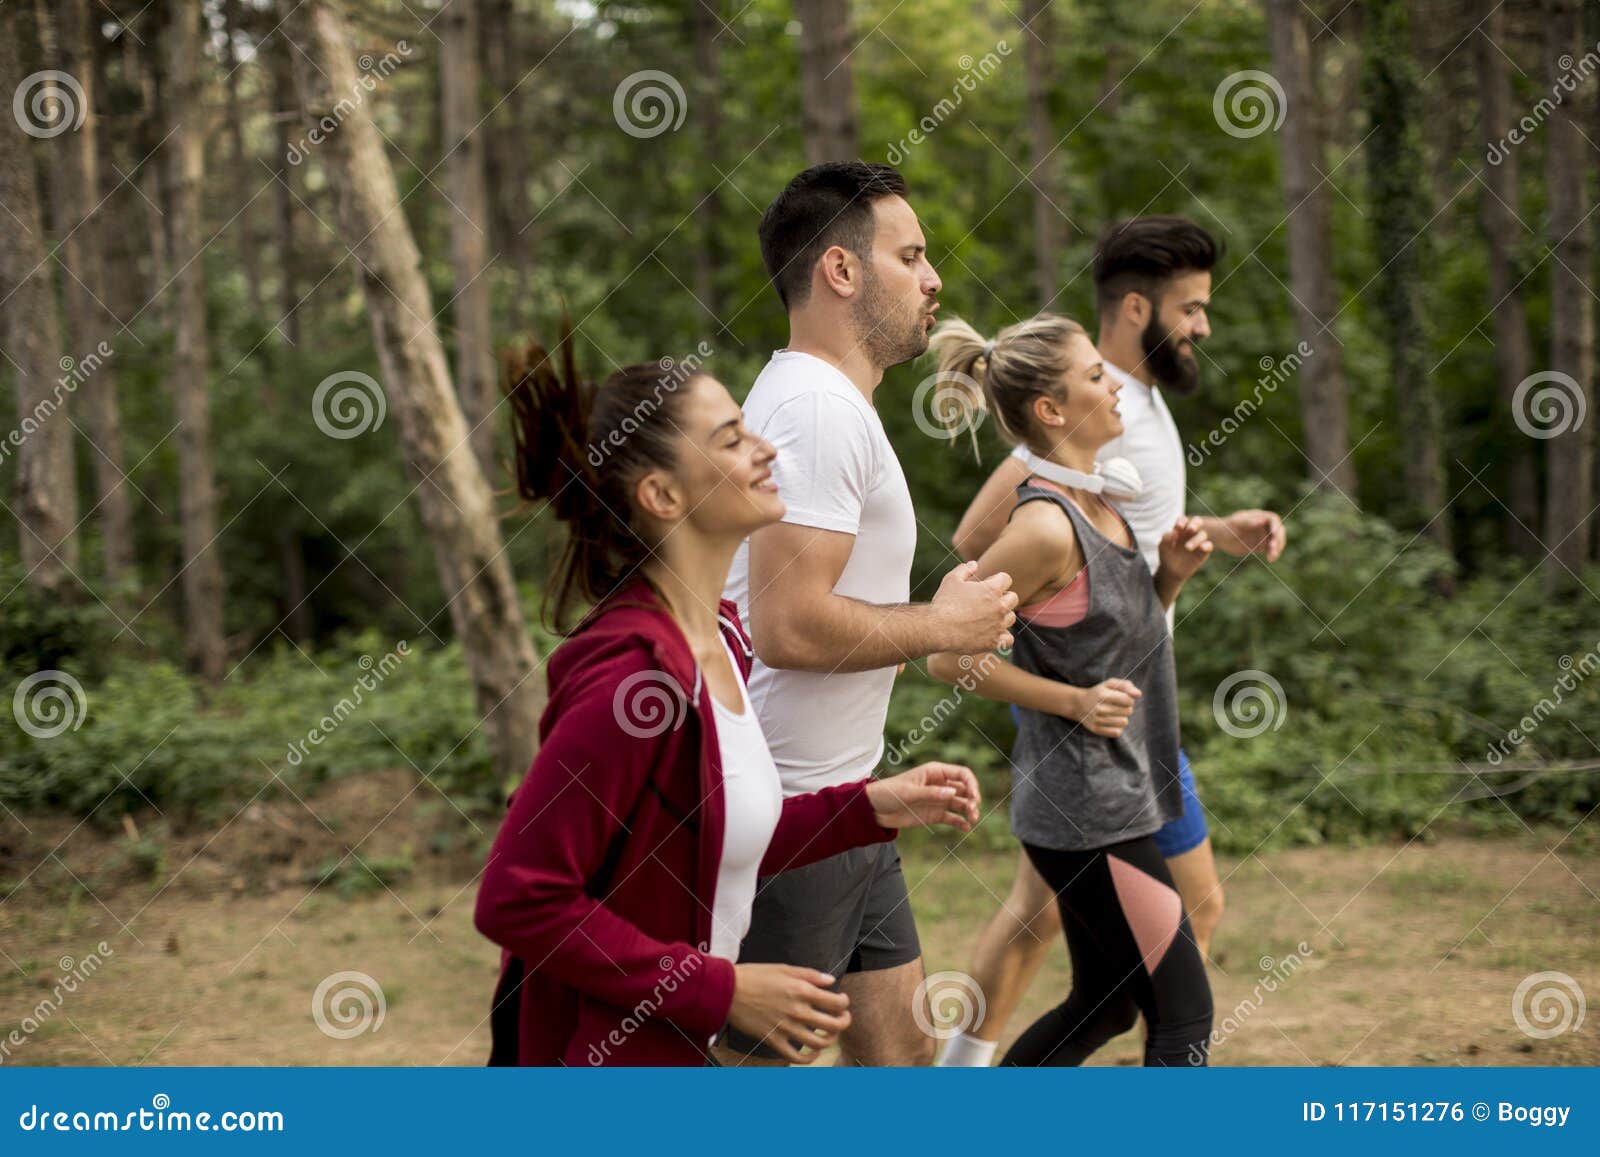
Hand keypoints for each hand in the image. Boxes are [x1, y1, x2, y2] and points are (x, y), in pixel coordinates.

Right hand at [727, 964, 850, 1064]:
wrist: (727, 990)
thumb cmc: (756, 976)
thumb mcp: (785, 968)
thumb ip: (810, 975)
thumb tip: (831, 980)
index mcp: (801, 991)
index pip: (836, 1003)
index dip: (845, 1003)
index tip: (842, 1001)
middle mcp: (797, 1011)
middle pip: (833, 1025)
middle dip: (844, 1022)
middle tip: (843, 1018)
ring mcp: (785, 1028)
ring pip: (819, 1043)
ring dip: (830, 1039)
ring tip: (829, 1034)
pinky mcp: (773, 1040)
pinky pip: (797, 1057)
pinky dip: (809, 1057)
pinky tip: (812, 1051)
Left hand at [865, 761, 981, 831]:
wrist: (875, 810)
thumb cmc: (890, 793)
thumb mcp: (909, 792)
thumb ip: (930, 793)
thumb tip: (953, 794)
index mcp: (935, 772)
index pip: (962, 774)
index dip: (972, 784)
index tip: (974, 797)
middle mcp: (940, 785)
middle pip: (965, 789)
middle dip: (973, 799)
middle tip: (973, 811)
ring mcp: (938, 800)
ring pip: (961, 804)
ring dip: (969, 811)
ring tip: (972, 820)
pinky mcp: (935, 814)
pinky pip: (952, 818)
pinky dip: (960, 822)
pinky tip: (966, 828)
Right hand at [932, 561, 1016, 653]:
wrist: (938, 629)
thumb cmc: (944, 603)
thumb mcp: (951, 579)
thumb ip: (965, 569)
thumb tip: (974, 564)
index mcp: (992, 589)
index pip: (1006, 579)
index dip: (996, 580)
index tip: (987, 585)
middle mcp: (999, 607)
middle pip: (1012, 598)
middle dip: (1002, 597)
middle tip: (988, 602)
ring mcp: (998, 625)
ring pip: (1010, 618)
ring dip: (1002, 616)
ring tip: (988, 618)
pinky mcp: (994, 641)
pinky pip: (1008, 639)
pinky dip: (1003, 637)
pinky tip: (992, 634)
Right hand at [1069, 678, 1141, 737]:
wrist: (1079, 704)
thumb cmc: (1100, 692)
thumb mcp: (1111, 684)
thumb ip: (1126, 686)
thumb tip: (1139, 694)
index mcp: (1103, 695)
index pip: (1129, 700)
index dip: (1129, 699)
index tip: (1122, 697)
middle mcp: (1099, 708)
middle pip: (1128, 711)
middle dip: (1126, 708)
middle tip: (1116, 705)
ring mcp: (1097, 720)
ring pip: (1124, 722)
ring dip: (1122, 717)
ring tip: (1113, 713)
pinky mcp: (1097, 730)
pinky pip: (1117, 732)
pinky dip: (1117, 727)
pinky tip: (1110, 722)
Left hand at [1159, 515, 1212, 580]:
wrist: (1171, 570)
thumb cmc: (1166, 555)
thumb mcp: (1163, 547)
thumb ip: (1166, 538)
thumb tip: (1173, 532)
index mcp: (1180, 529)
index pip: (1183, 520)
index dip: (1182, 521)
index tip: (1178, 527)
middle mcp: (1191, 533)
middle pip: (1197, 522)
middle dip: (1195, 524)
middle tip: (1190, 529)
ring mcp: (1198, 541)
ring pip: (1203, 534)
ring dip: (1196, 539)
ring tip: (1187, 548)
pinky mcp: (1204, 551)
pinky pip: (1209, 545)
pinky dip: (1206, 545)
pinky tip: (1201, 548)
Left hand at [1222, 509, 1284, 559]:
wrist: (1219, 538)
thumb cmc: (1226, 528)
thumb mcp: (1235, 524)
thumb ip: (1248, 522)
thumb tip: (1262, 521)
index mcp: (1259, 516)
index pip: (1273, 519)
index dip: (1276, 526)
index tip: (1275, 534)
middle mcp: (1264, 525)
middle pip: (1278, 531)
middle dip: (1278, 540)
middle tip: (1273, 549)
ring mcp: (1263, 535)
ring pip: (1275, 542)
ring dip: (1277, 549)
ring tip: (1272, 558)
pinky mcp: (1261, 546)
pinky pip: (1270, 550)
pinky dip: (1272, 554)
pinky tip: (1270, 560)